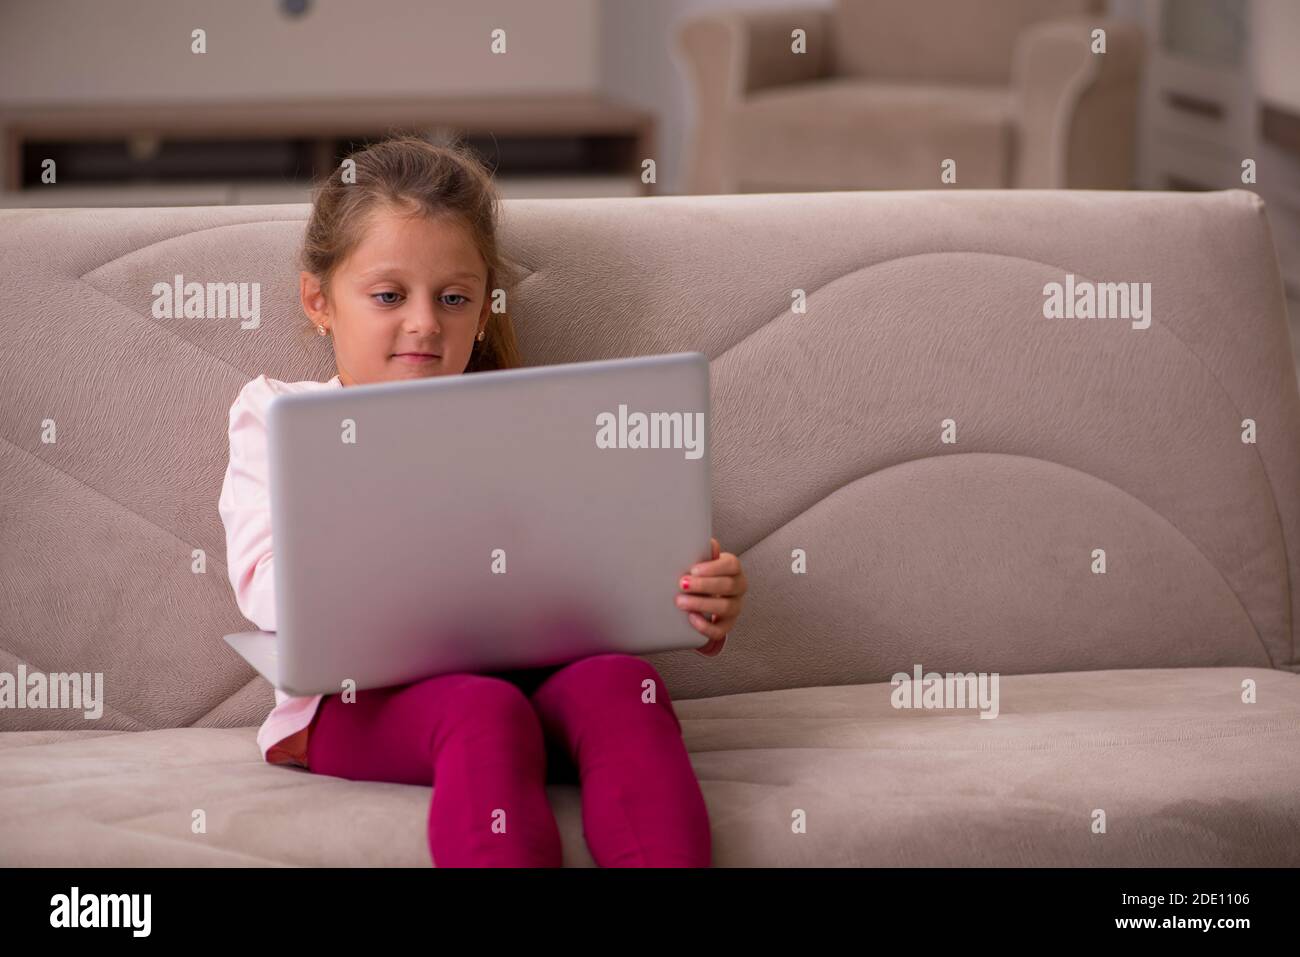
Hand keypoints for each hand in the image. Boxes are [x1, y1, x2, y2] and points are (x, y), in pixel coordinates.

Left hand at [676, 536, 745, 656]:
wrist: (707, 598)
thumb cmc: (705, 575)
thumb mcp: (704, 563)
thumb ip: (704, 553)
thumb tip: (708, 543)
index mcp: (734, 569)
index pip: (732, 565)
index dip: (713, 567)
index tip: (693, 569)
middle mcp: (738, 588)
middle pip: (728, 586)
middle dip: (704, 585)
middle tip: (682, 584)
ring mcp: (735, 607)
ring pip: (725, 607)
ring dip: (701, 604)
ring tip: (681, 601)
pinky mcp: (727, 625)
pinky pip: (721, 629)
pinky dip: (706, 626)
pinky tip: (692, 618)